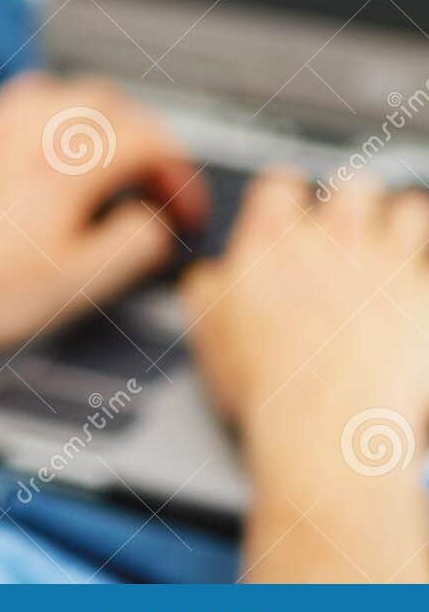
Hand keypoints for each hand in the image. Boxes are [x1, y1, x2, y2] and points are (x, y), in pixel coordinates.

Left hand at [0, 71, 206, 359]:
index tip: (182, 208)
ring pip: (52, 92)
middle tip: (149, 177)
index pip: (148, 139)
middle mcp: (24, 129)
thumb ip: (134, 244)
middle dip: (139, 134)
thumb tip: (154, 221)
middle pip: (104, 100)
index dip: (179, 172)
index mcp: (66, 160)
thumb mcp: (79, 284)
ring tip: (98, 160)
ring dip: (86, 119)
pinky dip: (37, 125)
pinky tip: (34, 161)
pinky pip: (5, 109)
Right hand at [183, 172, 428, 582]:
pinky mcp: (428, 295)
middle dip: (349, 202)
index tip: (287, 210)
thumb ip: (207, 286)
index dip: (284, 196)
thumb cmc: (267, 384)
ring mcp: (387, 263)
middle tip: (345, 229)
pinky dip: (426, 262)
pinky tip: (418, 278)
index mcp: (272, 238)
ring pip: (407, 209)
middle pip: (351, 185)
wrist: (327, 427)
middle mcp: (333, 238)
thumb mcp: (206, 329)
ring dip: (400, 223)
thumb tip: (213, 276)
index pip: (280, 184)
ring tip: (394, 245)